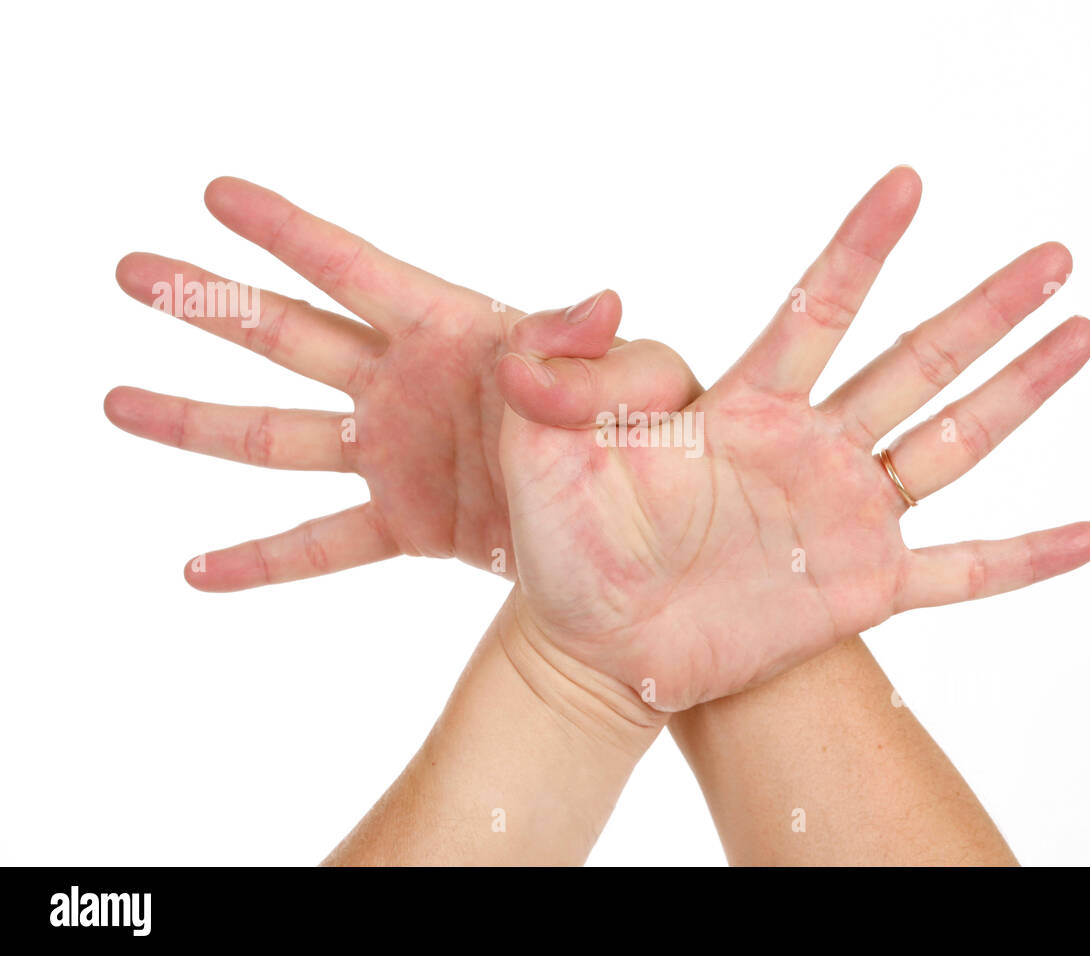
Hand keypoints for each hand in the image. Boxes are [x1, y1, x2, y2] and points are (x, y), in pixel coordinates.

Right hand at [105, 178, 689, 589]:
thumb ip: (604, 351)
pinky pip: (323, 543)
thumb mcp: (642, 390)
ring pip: (279, 436)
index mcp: (459, 339)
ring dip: (198, 422)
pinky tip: (198, 572)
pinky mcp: (410, 524)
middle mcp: (411, 389)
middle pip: (291, 339)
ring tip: (116, 402)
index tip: (217, 194)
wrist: (645, 548)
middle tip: (132, 269)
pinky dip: (264, 560)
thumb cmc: (655, 449)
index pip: (358, 272)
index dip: (288, 232)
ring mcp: (401, 457)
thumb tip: (597, 305)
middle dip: (212, 304)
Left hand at [498, 167, 1089, 711]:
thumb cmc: (561, 542)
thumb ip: (555, 361)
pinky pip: (959, 571)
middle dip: (984, 309)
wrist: (588, 644)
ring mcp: (843, 518)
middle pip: (914, 362)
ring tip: (1083, 334)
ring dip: (1020, 394)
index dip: (860, 246)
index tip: (907, 183)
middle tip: (1053, 255)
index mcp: (746, 404)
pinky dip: (1024, 557)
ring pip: (950, 445)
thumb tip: (608, 293)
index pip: (815, 308)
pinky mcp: (859, 591)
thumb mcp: (535, 441)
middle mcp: (809, 448)